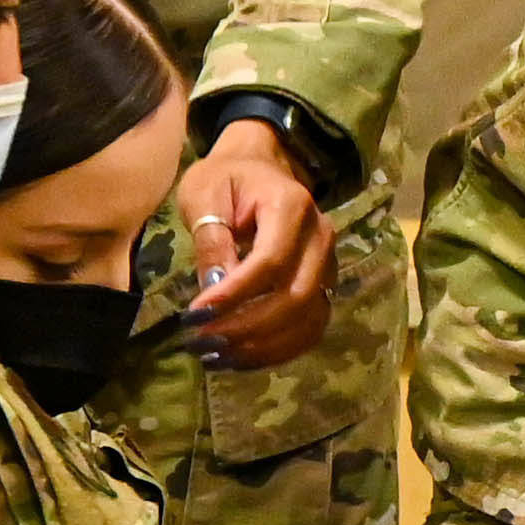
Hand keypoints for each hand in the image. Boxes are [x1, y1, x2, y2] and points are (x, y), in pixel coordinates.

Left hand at [174, 124, 334, 372]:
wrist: (260, 169)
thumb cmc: (226, 178)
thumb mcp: (205, 196)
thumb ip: (211, 240)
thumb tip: (214, 290)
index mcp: (292, 206)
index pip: (270, 261)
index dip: (234, 294)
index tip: (196, 315)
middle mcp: (321, 237)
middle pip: (295, 297)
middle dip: (246, 327)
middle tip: (202, 341)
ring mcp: (328, 265)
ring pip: (307, 321)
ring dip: (262, 347)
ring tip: (217, 356)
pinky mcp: (324, 287)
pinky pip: (309, 329)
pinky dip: (277, 350)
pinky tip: (240, 356)